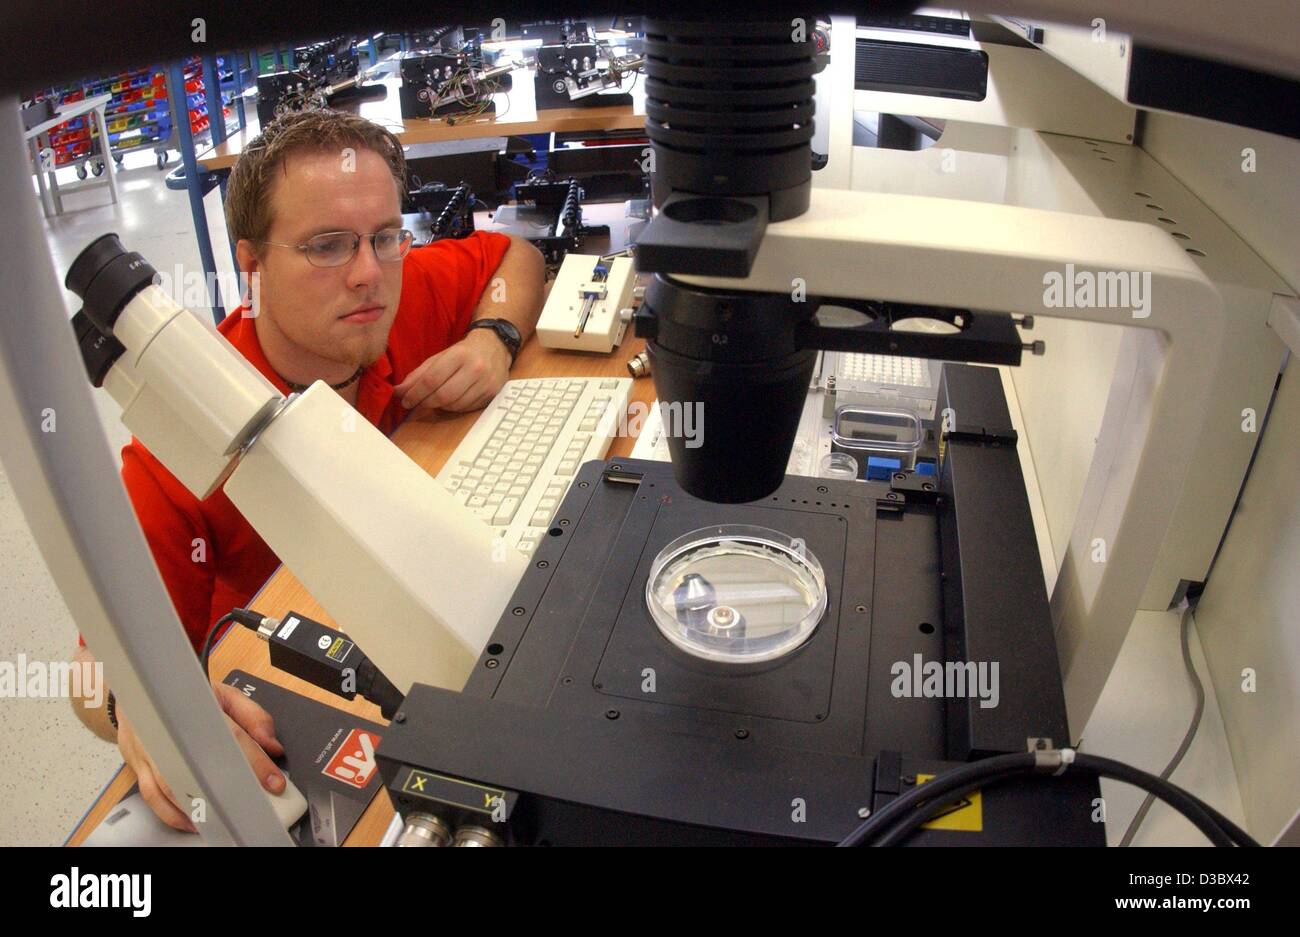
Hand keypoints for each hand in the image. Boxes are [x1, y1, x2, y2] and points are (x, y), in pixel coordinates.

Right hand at [117, 682, 285, 832]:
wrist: (139, 692)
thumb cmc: (183, 696)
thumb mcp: (224, 694)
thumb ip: (252, 716)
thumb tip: (271, 744)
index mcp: (197, 709)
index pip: (234, 738)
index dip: (257, 763)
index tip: (273, 782)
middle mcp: (170, 731)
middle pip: (201, 767)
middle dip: (229, 789)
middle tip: (251, 803)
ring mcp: (150, 751)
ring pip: (173, 787)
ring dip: (201, 807)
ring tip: (226, 816)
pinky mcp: (138, 766)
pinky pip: (152, 797)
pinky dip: (172, 814)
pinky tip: (192, 821)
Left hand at [395, 328, 511, 415]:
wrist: (495, 347)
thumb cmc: (464, 352)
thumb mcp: (439, 358)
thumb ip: (419, 375)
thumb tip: (399, 391)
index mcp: (459, 355)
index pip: (432, 380)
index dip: (415, 394)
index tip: (405, 400)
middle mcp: (475, 368)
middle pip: (443, 396)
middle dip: (426, 403)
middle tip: (417, 404)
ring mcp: (486, 382)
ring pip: (455, 405)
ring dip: (440, 407)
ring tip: (434, 400)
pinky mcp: (493, 393)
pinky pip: (467, 408)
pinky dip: (454, 408)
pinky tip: (451, 401)